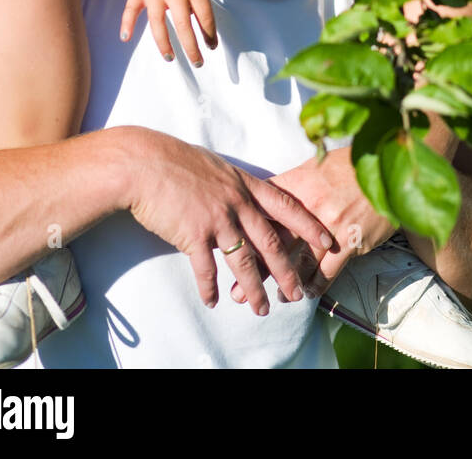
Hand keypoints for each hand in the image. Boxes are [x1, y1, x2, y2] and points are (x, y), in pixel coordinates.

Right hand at [120, 0, 216, 65]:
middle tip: (198, 62)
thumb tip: (198, 16)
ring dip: (164, 44)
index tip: (212, 45)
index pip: (205, 17)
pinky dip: (125, 24)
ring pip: (157, 25)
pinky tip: (125, 38)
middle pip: (184, 28)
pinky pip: (130, 10)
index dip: (210, 35)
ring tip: (171, 58)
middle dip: (192, 48)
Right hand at [125, 130, 334, 315]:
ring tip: (262, 309)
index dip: (308, 224)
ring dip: (253, 289)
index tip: (326, 239)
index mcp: (244, 184)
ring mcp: (217, 218)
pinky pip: (206, 269)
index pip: (286, 205)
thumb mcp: (214, 167)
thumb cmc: (175, 161)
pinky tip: (212, 301)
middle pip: (271, 241)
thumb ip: (232, 185)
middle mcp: (236, 201)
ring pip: (243, 261)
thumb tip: (241, 196)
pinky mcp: (193, 233)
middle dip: (287, 270)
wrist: (145, 163)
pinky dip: (210, 288)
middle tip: (297, 292)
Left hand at [229, 147, 393, 304]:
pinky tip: (304, 293)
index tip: (229, 253)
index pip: (264, 214)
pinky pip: (327, 271)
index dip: (246, 236)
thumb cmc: (347, 166)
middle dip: (256, 270)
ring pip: (300, 263)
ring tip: (270, 298)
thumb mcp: (314, 166)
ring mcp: (330, 226)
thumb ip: (288, 185)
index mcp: (298, 184)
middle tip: (237, 292)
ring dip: (284, 285)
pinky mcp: (350, 242)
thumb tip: (259, 196)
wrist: (388, 167)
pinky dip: (314, 285)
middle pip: (276, 243)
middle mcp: (311, 206)